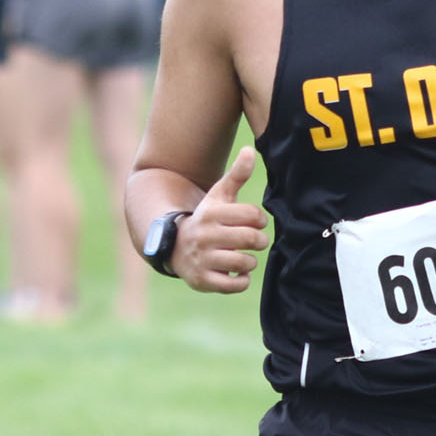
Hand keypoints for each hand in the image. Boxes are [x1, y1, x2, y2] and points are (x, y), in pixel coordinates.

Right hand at [173, 147, 269, 292]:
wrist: (176, 246)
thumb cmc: (207, 219)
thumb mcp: (218, 196)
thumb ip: (236, 175)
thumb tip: (250, 150)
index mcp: (211, 213)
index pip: (252, 215)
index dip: (260, 220)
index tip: (257, 222)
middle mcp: (205, 236)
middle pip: (251, 239)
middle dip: (260, 241)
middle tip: (256, 241)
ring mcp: (202, 259)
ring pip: (244, 262)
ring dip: (250, 261)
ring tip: (245, 257)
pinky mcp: (202, 280)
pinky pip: (234, 285)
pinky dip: (241, 280)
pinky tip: (237, 272)